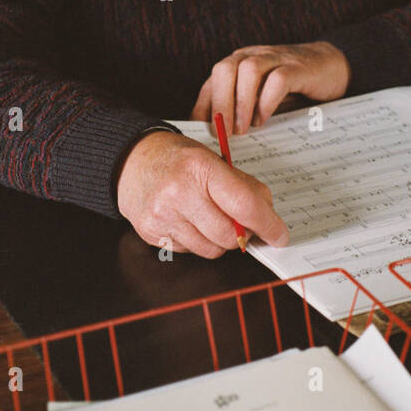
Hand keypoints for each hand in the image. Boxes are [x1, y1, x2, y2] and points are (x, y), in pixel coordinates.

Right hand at [116, 128, 288, 257]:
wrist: (130, 162)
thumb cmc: (176, 159)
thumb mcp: (213, 159)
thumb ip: (243, 185)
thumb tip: (268, 214)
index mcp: (200, 168)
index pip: (243, 205)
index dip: (267, 224)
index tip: (279, 235)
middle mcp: (179, 193)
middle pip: (229, 235)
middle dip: (242, 233)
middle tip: (241, 222)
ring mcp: (163, 217)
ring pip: (211, 250)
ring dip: (219, 239)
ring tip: (210, 217)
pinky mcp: (152, 234)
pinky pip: (190, 252)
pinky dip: (197, 241)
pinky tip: (189, 221)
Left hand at [190, 41, 350, 135]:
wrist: (331, 66)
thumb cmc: (291, 87)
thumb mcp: (260, 98)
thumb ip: (241, 110)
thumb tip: (217, 137)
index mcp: (239, 63)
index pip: (212, 81)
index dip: (203, 107)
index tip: (202, 134)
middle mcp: (253, 56)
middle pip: (225, 69)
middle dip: (220, 103)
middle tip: (224, 134)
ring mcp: (276, 58)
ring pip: (248, 70)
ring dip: (242, 103)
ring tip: (244, 129)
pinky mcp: (298, 67)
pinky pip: (277, 79)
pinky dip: (267, 101)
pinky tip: (264, 119)